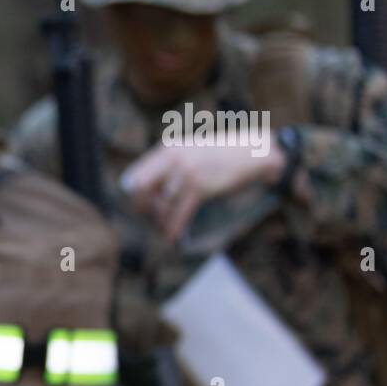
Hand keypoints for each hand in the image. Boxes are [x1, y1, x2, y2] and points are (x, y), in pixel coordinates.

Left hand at [121, 135, 284, 242]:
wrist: (252, 151)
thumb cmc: (221, 153)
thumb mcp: (191, 150)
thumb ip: (171, 165)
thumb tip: (151, 193)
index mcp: (168, 149)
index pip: (137, 174)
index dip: (134, 193)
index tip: (137, 203)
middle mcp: (173, 159)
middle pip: (142, 190)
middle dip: (143, 207)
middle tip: (148, 217)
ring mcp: (186, 173)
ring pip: (161, 205)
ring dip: (161, 220)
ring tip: (163, 227)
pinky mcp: (200, 187)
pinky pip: (179, 213)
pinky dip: (174, 227)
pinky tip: (173, 236)